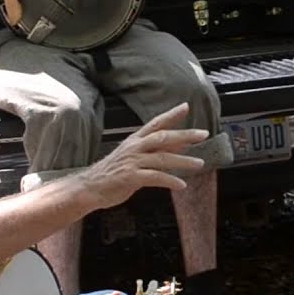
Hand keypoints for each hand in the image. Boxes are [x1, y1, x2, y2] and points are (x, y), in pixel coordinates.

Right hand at [82, 103, 207, 207]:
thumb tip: (179, 146)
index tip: (186, 106)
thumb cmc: (114, 173)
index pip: (155, 123)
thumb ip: (155, 152)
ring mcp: (132, 162)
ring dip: (183, 161)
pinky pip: (155, 177)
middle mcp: (134, 148)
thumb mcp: (135, 158)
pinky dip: (170, 180)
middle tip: (203, 134)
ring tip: (200, 163)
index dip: (171, 115)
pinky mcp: (130, 177)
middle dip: (184, 135)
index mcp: (135, 141)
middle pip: (163, 137)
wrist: (90, 188)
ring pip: (162, 158)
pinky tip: (181, 185)